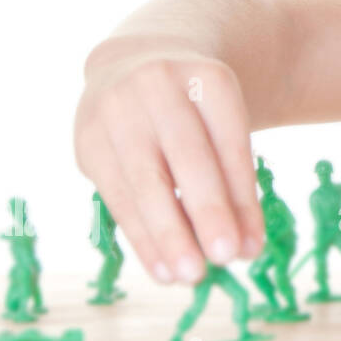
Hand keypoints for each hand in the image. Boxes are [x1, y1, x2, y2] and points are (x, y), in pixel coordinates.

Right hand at [74, 40, 263, 285]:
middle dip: (208, 211)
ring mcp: (117, 110)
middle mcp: (159, 86)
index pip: (230, 141)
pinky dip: (141, 236)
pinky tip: (161, 268)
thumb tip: (248, 248)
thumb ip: (237, 183)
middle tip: (226, 258)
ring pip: (145, 181)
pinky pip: (117, 195)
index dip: (241, 196)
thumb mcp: (225, 127)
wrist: (136, 65)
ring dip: (169, 234)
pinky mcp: (88, 140)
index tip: (253, 246)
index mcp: (208, 78)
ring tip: (191, 275)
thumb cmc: (196, 110)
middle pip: (188, 157)